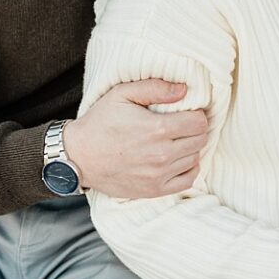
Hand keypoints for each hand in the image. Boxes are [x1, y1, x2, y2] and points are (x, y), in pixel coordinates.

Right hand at [64, 79, 208, 197]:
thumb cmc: (100, 122)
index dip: (197, 114)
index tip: (187, 112)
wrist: (78, 157)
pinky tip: (179, 159)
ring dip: (190, 148)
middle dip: (195, 129)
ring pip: (195, 158)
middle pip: (200, 140)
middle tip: (182, 125)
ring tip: (176, 141)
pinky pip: (188, 180)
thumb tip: (184, 89)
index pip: (200, 122)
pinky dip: (189, 169)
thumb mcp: (122, 94)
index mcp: (157, 129)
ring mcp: (158, 175)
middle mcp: (161, 155)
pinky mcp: (153, 190)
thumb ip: (155, 88)